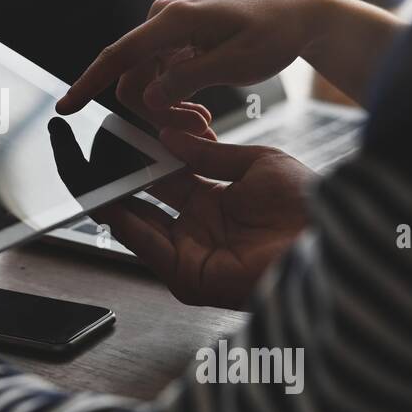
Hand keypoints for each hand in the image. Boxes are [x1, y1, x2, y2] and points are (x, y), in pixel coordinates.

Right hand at [56, 0, 402, 114]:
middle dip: (154, 112)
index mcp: (173, 20)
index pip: (118, 56)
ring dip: (168, 109)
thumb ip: (188, 80)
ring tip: (205, 122)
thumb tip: (148, 97)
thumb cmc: (272, 32)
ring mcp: (168, 28)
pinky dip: (175, 98)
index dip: (88, 84)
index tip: (65, 107)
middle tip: (197, 131)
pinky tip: (202, 109)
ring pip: (146, 82)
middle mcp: (163, 18)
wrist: (297, 13)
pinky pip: (160, 76)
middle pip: (133, 79)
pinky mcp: (177, 38)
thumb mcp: (235, 63)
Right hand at [90, 129, 312, 308]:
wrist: (327, 244)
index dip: (141, 156)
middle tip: (91, 150)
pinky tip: (105, 200)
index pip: (165, 176)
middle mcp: (198, 228)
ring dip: (110, 200)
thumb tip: (168, 136)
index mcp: (216, 200)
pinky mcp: (187, 277)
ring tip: (85, 171)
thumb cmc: (306, 207)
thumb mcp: (257, 164)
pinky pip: (145, 247)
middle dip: (117, 177)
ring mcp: (190, 253)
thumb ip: (208, 154)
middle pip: (145, 201)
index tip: (119, 134)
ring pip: (137, 224)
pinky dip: (122, 225)